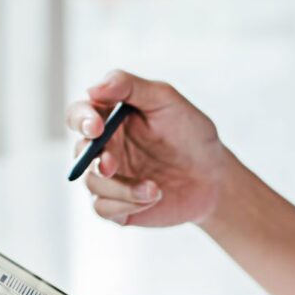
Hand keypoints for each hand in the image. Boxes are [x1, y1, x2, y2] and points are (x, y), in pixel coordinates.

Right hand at [65, 70, 228, 226]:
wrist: (214, 178)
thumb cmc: (191, 134)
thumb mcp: (166, 100)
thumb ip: (130, 86)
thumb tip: (93, 89)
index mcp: (110, 119)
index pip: (79, 114)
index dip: (81, 118)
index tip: (96, 126)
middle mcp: (104, 148)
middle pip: (79, 151)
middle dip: (93, 158)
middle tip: (111, 164)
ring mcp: (109, 179)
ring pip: (91, 182)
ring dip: (120, 187)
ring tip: (155, 188)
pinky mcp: (117, 206)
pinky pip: (103, 208)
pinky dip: (126, 203)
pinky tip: (154, 196)